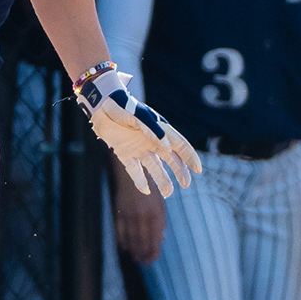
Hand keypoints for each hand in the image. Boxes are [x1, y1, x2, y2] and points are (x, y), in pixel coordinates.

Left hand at [77, 70, 199, 197]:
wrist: (102, 107)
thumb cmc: (123, 107)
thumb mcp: (138, 116)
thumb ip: (152, 129)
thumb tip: (167, 146)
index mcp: (160, 130)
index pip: (179, 145)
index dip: (190, 157)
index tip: (197, 169)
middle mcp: (152, 141)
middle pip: (171, 159)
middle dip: (180, 171)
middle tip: (186, 184)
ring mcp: (139, 149)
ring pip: (155, 167)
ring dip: (162, 180)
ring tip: (168, 193)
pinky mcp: (125, 154)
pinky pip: (135, 170)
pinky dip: (139, 180)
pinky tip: (145, 190)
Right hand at [111, 170, 166, 263]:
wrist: (132, 176)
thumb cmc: (149, 191)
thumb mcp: (160, 204)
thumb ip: (161, 222)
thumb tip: (161, 240)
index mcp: (156, 213)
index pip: (155, 236)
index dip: (154, 249)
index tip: (153, 259)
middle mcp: (142, 215)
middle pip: (143, 240)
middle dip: (144, 253)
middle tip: (144, 263)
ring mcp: (129, 214)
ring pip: (131, 237)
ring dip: (133, 250)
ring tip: (135, 258)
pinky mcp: (119, 212)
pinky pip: (119, 231)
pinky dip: (122, 241)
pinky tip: (124, 247)